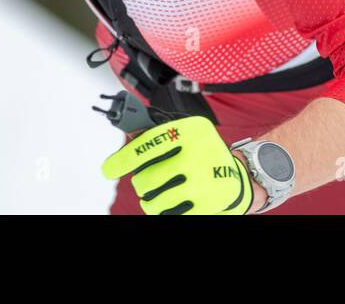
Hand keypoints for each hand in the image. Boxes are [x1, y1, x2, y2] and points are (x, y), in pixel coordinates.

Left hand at [101, 115, 251, 214]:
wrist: (237, 180)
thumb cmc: (201, 155)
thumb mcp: (185, 136)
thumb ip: (156, 134)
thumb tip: (125, 133)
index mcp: (194, 130)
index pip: (150, 143)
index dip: (125, 158)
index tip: (108, 169)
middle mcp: (200, 154)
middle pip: (147, 177)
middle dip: (141, 183)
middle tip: (147, 182)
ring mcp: (205, 182)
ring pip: (154, 200)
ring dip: (150, 200)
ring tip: (158, 194)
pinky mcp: (207, 206)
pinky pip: (168, 215)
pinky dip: (163, 212)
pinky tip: (170, 205)